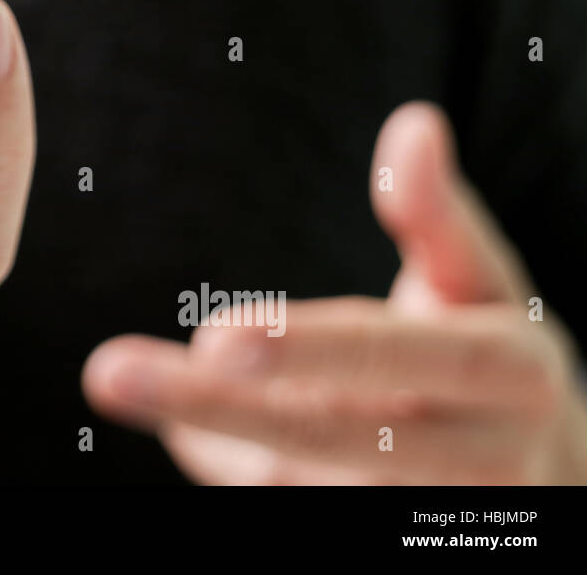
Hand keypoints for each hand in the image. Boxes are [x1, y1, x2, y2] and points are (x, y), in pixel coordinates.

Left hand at [82, 102, 586, 483]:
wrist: (548, 480)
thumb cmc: (490, 363)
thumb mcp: (484, 287)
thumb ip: (437, 214)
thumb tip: (412, 124)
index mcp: (505, 374)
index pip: (392, 358)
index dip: (305, 349)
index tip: (214, 336)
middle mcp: (471, 460)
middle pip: (327, 436)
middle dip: (217, 406)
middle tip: (112, 372)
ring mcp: (420, 515)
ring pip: (294, 484)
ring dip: (209, 433)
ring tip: (126, 381)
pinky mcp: (382, 541)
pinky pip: (282, 505)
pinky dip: (229, 465)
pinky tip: (194, 430)